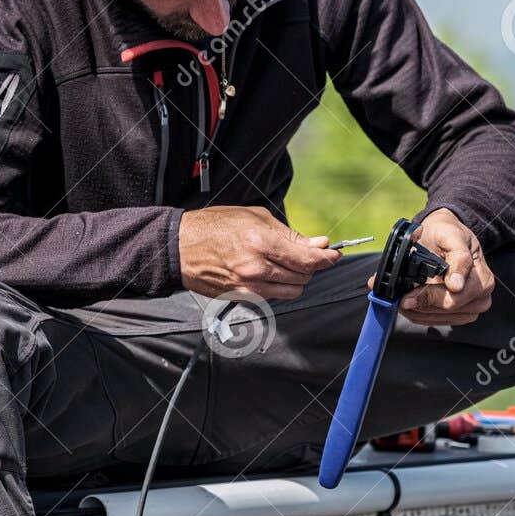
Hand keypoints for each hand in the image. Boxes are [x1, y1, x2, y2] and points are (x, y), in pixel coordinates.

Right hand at [179, 206, 339, 300]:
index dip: (327, 258)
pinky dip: (279, 286)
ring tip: (284, 263)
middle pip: (303, 277)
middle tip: (304, 254)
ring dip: (296, 278)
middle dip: (310, 266)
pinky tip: (268, 272)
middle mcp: (257, 268)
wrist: (180, 247)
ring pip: (292, 291)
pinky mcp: (242, 298)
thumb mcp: (255, 217)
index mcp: (262, 243)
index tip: (334, 255)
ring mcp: (249, 287)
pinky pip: (274, 297)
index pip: (308, 259)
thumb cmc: (215, 226)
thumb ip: (289, 234)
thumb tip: (317, 244)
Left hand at [389, 208, 493, 325]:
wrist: (446, 237)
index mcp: (483, 280)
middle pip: (445, 310)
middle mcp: (481, 298)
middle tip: (397, 296)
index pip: (454, 298)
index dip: (428, 297)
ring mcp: (470, 310)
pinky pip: (432, 321)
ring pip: (436, 318)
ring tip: (400, 296)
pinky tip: (408, 300)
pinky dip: (417, 312)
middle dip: (419, 303)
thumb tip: (456, 285)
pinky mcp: (457, 316)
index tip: (406, 298)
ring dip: (415, 310)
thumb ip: (458, 257)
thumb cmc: (448, 234)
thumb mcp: (452, 236)